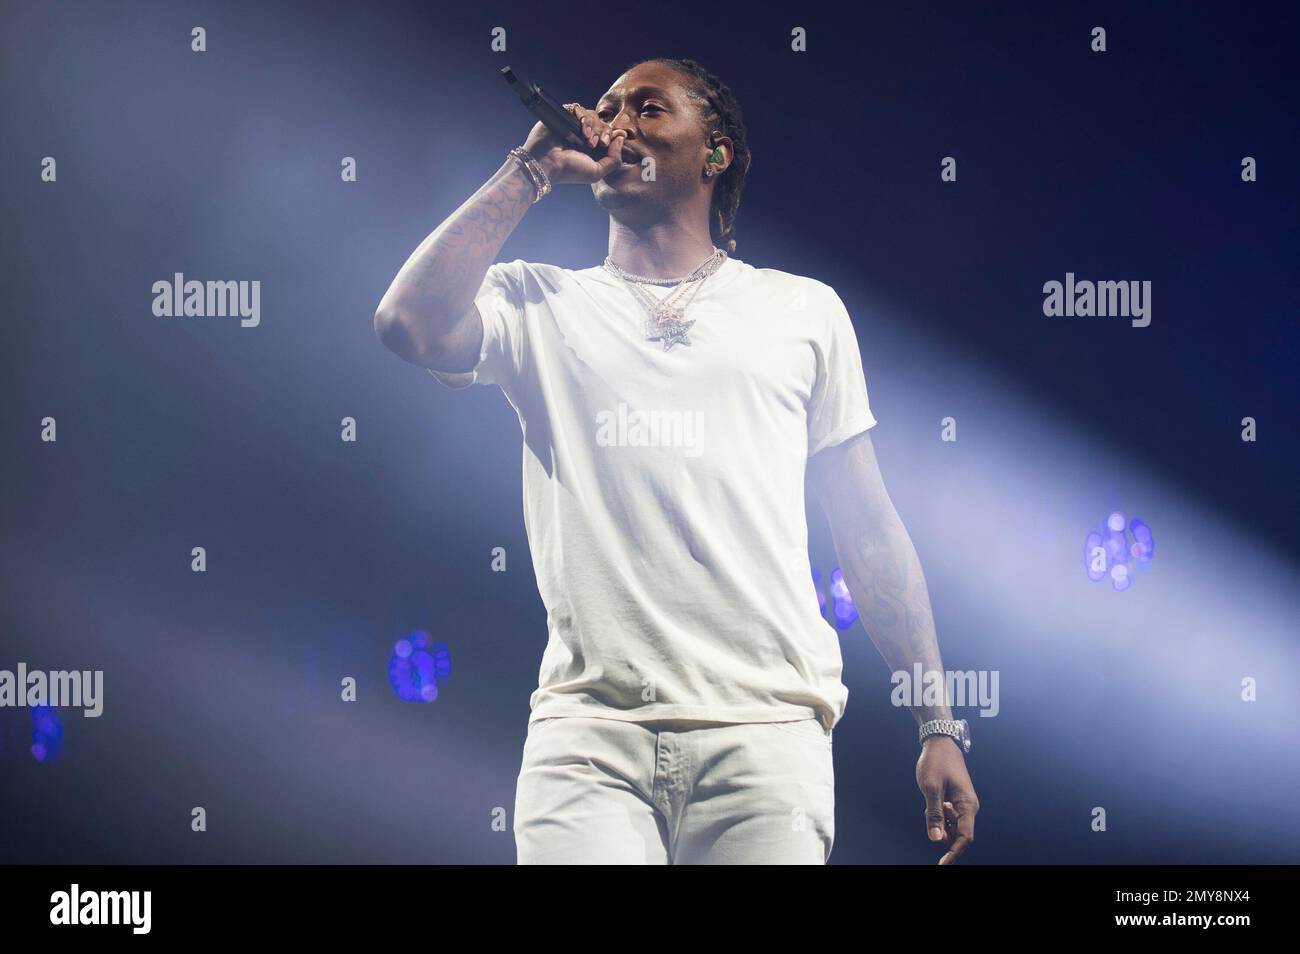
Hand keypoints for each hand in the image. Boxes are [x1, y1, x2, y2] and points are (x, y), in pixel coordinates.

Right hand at [521, 104, 627, 185]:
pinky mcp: (564, 116)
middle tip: (597, 144)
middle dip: (604, 133)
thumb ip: (614, 159)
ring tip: (587, 141)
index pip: (610, 135)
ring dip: (594, 127)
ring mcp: (574, 125)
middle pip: (603, 124)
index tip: (609, 143)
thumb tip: (621, 138)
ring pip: (593, 116)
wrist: (546, 163)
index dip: (614, 136)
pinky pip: (579, 108)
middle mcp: (585, 136)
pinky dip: (584, 117)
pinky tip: (581, 130)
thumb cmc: (569, 171)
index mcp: (593, 149)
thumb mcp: (597, 172)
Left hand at [916, 736, 978, 863]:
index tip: (942, 864)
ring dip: (938, 823)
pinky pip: (947, 817)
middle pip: (958, 834)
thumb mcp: (931, 788)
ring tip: (929, 803)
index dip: (953, 853)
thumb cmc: (936, 762)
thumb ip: (934, 814)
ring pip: (951, 826)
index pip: (964, 837)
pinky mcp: (955, 801)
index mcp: (967, 805)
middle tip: (928, 814)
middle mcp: (968, 807)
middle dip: (943, 834)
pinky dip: (937, 815)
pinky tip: (930, 802)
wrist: (939, 743)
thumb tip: (935, 839)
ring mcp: (962, 804)